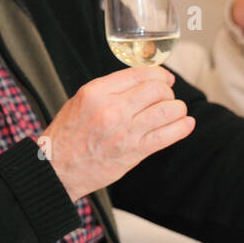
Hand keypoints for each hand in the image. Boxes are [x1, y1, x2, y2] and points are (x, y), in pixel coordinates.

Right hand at [41, 67, 194, 201]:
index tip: (165, 79)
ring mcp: (125, 132)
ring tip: (175, 111)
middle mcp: (112, 109)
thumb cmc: (68, 134)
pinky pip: (167, 135)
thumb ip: (111, 89)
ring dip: (177, 108)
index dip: (159, 74)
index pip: (140, 74)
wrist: (57, 168)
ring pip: (167, 110)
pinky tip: (186, 124)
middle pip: (157, 90)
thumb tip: (143, 81)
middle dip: (167, 91)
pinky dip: (182, 127)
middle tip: (166, 97)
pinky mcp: (134, 152)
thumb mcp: (82, 100)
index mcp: (97, 92)